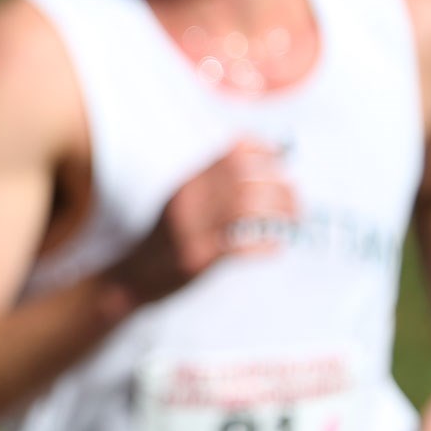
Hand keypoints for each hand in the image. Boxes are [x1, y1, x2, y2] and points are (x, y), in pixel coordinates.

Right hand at [107, 138, 295, 304]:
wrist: (134, 277)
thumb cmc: (168, 240)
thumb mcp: (185, 202)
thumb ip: (216, 186)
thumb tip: (265, 175)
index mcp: (189, 182)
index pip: (232, 153)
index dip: (264, 153)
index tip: (282, 163)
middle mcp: (189, 200)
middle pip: (245, 181)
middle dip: (280, 189)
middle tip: (296, 202)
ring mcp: (190, 229)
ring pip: (246, 209)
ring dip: (278, 215)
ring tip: (292, 222)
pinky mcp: (196, 258)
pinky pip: (239, 245)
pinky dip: (264, 244)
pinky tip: (275, 247)